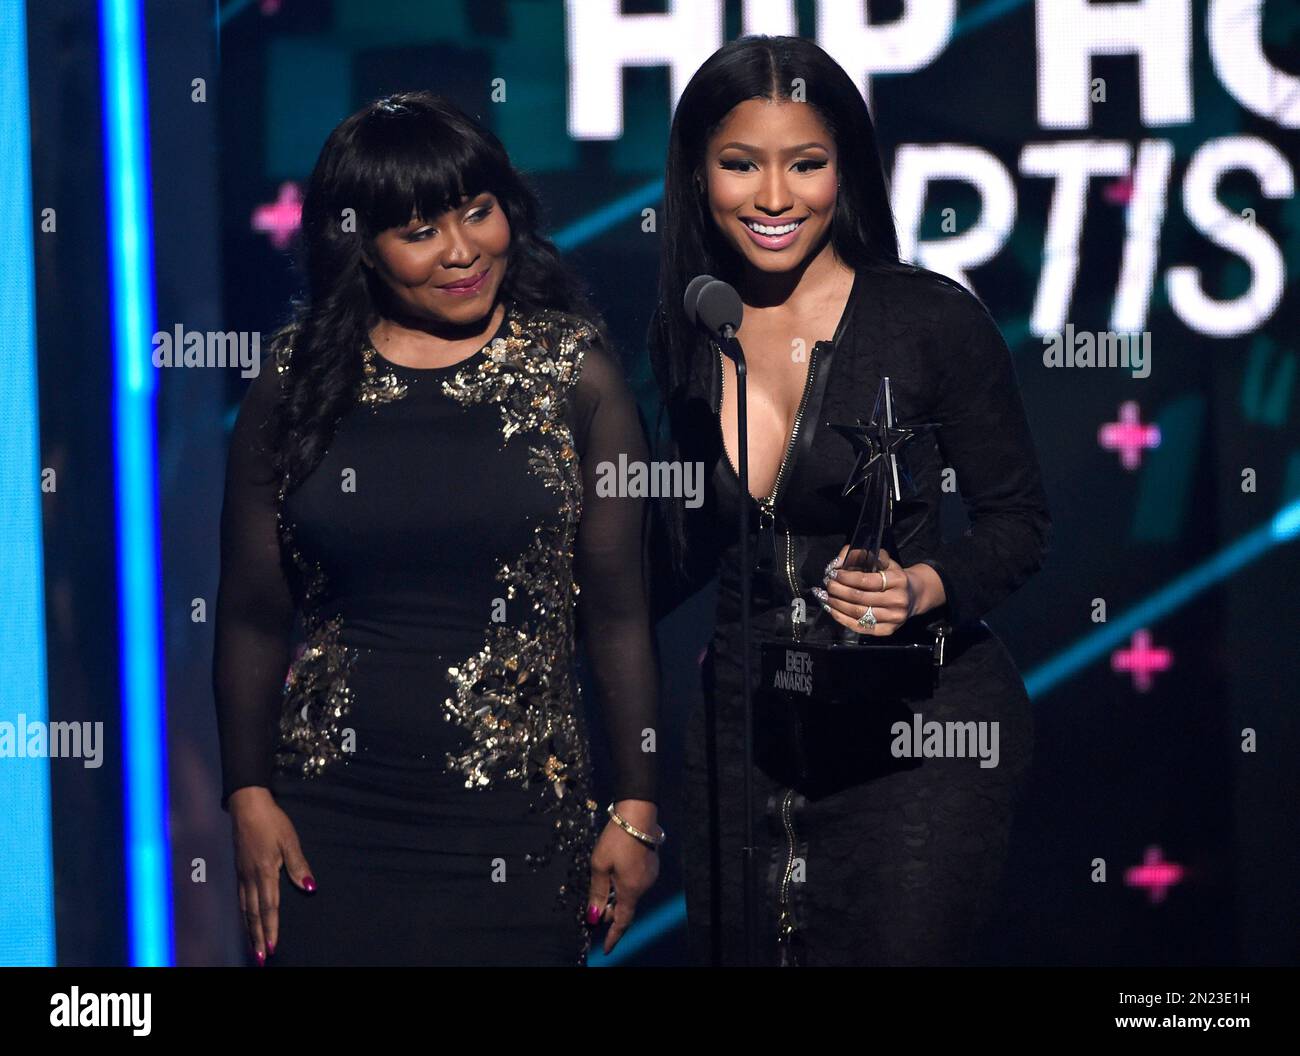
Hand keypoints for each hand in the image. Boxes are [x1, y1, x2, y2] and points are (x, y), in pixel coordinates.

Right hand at [228, 786, 315, 965]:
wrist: (247, 806)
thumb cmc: (272, 822)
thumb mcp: (290, 841)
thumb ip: (299, 865)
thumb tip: (310, 888)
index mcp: (265, 872)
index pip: (269, 907)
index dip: (271, 929)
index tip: (272, 947)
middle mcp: (251, 877)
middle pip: (254, 913)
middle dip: (258, 937)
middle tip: (261, 958)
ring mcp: (242, 874)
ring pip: (245, 908)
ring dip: (249, 929)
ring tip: (253, 947)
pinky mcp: (239, 870)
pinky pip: (241, 899)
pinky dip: (243, 915)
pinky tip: (246, 920)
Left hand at [586, 799, 659, 954]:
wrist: (638, 815)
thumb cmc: (616, 839)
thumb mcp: (599, 865)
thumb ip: (597, 892)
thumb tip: (594, 917)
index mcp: (631, 890)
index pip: (622, 922)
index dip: (613, 937)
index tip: (606, 950)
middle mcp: (644, 887)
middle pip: (627, 908)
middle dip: (612, 913)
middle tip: (596, 910)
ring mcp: (650, 875)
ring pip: (632, 895)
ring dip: (618, 898)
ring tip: (604, 890)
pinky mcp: (652, 865)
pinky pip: (637, 883)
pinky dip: (626, 886)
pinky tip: (616, 875)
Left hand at [813, 545, 936, 634]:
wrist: (914, 595)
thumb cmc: (894, 576)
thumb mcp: (884, 560)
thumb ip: (862, 556)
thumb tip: (837, 561)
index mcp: (898, 580)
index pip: (866, 580)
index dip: (846, 578)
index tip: (833, 574)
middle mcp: (898, 600)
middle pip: (859, 598)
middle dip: (838, 591)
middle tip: (827, 585)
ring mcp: (894, 618)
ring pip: (858, 613)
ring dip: (837, 605)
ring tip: (825, 597)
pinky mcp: (887, 630)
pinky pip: (860, 627)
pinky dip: (843, 619)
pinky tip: (832, 610)